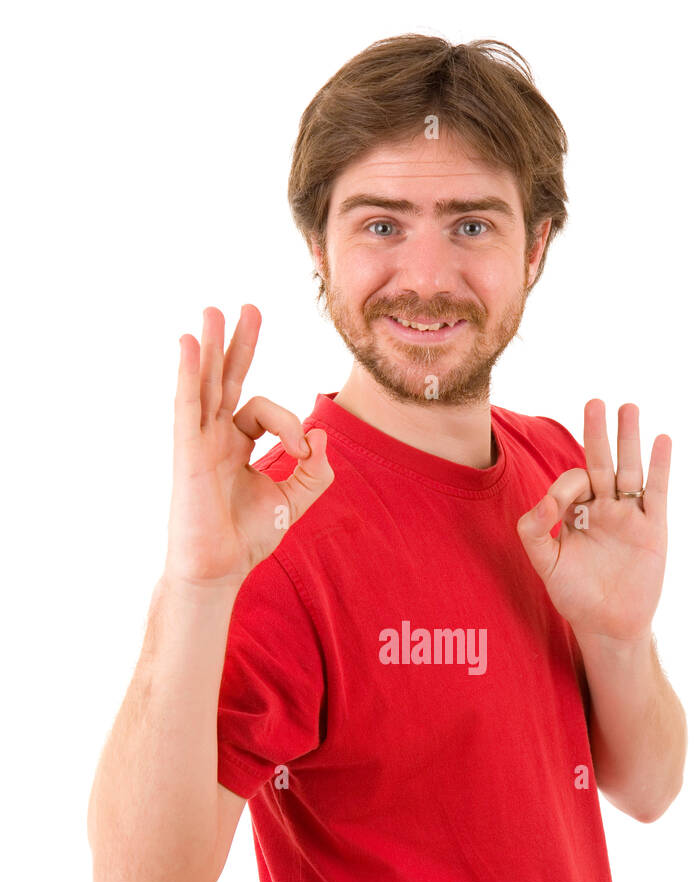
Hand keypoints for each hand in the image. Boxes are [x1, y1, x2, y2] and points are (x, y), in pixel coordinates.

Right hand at [165, 304, 333, 587]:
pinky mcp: (186, 452)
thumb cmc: (246, 539)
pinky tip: (191, 344)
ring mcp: (197, 441)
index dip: (291, 425)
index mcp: (236, 444)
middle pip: (227, 379)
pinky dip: (189, 374)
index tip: (305, 454)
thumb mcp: (292, 502)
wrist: (218, 570)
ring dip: (211, 347)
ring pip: (205, 384)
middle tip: (249, 308)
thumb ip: (314, 472)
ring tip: (213, 312)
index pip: (265, 412)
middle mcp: (214, 437)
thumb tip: (321, 433)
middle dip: (239, 344)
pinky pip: (187, 405)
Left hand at [516, 400, 670, 644]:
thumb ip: (534, 530)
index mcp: (575, 514)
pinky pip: (657, 491)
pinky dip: (660, 466)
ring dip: (629, 439)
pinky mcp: (653, 528)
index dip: (565, 485)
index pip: (572, 482)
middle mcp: (603, 509)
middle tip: (595, 402)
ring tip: (628, 407)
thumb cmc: (575, 595)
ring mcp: (630, 516)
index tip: (557, 504)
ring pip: (629, 470)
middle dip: (597, 433)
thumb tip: (543, 500)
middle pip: (601, 462)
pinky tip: (662, 440)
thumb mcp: (545, 563)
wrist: (609, 625)